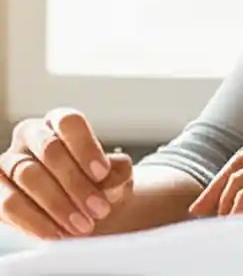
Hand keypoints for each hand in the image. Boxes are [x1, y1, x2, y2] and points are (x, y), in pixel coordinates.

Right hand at [0, 108, 133, 238]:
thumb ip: (117, 173)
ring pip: (26, 175)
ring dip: (57, 204)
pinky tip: (57, 234)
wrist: (85, 211)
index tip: (102, 173)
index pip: (68, 123)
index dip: (85, 147)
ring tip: (83, 226)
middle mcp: (31, 136)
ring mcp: (10, 162)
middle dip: (76, 183)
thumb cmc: (101, 186)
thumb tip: (108, 179)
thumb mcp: (116, 176)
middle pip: (48, 149)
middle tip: (99, 209)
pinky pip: (7, 204)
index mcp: (61, 124)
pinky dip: (34, 222)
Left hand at [188, 114, 242, 248]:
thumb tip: (241, 189)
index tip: (209, 200)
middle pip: (241, 161)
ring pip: (241, 181)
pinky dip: (239, 218)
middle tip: (201, 214)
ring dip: (227, 209)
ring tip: (226, 229)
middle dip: (216, 190)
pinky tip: (242, 231)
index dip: (225, 175)